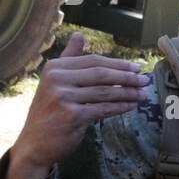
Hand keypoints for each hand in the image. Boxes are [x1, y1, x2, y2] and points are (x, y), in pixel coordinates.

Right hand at [3, 33, 148, 178]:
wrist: (34, 144)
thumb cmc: (49, 112)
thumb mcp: (54, 82)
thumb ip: (68, 59)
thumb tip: (79, 34)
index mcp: (54, 68)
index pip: (93, 61)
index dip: (118, 64)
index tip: (136, 67)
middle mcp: (56, 79)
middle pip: (101, 74)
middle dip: (127, 77)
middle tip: (144, 80)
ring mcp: (63, 97)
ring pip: (105, 92)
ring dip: (128, 93)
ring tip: (143, 94)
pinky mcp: (72, 115)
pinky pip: (104, 109)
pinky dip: (121, 107)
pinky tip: (132, 106)